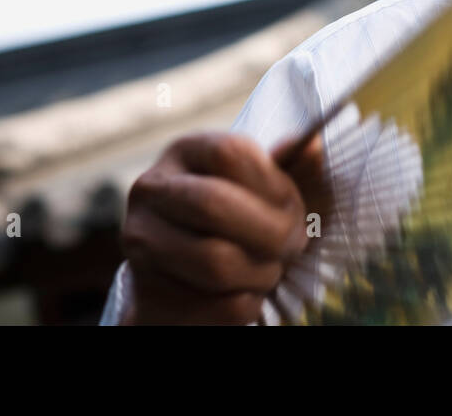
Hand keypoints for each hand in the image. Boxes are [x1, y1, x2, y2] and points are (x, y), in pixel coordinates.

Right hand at [119, 130, 327, 324]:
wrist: (187, 278)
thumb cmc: (238, 221)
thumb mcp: (263, 185)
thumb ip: (290, 166)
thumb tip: (312, 145)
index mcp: (185, 152)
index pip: (229, 153)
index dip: (273, 183)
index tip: (295, 208)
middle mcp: (151, 191)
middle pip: (214, 204)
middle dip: (272, 232)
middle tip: (295, 246)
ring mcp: (138, 243)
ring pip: (214, 261)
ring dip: (262, 273)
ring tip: (272, 271)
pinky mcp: (146, 295)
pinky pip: (213, 306)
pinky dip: (247, 305)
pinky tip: (250, 295)